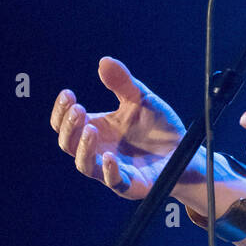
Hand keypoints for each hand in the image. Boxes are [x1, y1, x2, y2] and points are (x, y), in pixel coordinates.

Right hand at [51, 57, 193, 198]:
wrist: (185, 151)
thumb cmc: (159, 127)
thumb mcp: (142, 100)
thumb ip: (123, 83)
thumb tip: (104, 61)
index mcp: (97, 129)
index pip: (65, 122)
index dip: (61, 110)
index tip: (68, 93)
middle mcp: (98, 150)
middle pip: (68, 143)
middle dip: (68, 126)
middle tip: (78, 108)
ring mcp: (111, 168)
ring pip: (83, 165)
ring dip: (83, 148)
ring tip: (90, 129)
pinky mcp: (129, 183)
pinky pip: (113, 181)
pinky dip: (109, 170)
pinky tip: (111, 156)